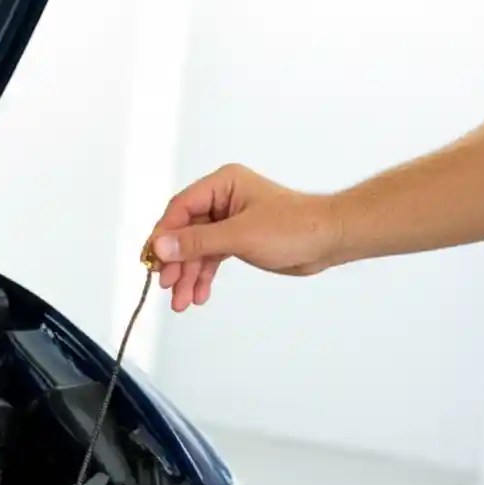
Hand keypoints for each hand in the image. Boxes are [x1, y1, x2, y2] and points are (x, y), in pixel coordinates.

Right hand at [148, 163, 342, 311]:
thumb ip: (198, 242)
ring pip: (198, 249)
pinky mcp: (238, 239)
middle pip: (186, 231)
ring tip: (181, 301)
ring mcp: (230, 220)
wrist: (329, 240)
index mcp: (222, 184)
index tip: (153, 260)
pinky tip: (198, 294)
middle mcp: (223, 199)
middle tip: (166, 285)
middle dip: (176, 262)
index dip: (164, 235)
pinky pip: (212, 257)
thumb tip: (161, 245)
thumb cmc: (296, 227)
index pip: (181, 208)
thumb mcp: (240, 235)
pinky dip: (204, 276)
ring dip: (188, 274)